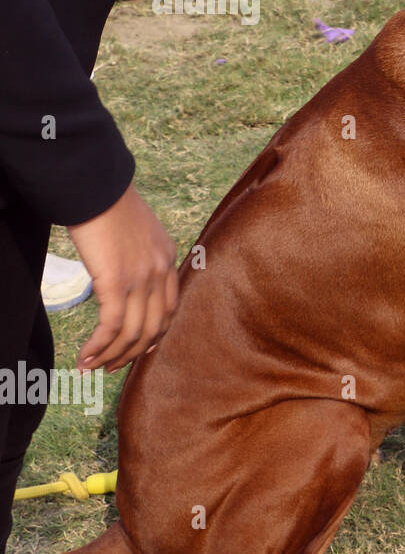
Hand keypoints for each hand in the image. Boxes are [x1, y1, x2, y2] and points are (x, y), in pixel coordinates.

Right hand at [67, 182, 178, 371]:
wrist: (97, 186)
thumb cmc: (108, 204)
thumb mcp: (136, 230)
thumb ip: (137, 254)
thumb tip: (121, 272)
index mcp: (169, 258)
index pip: (170, 308)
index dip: (155, 334)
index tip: (139, 349)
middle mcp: (161, 271)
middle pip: (154, 327)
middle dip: (132, 352)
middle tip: (112, 366)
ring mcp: (142, 278)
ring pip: (133, 332)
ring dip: (111, 355)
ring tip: (93, 367)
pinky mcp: (117, 282)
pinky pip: (112, 325)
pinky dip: (99, 345)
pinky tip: (86, 355)